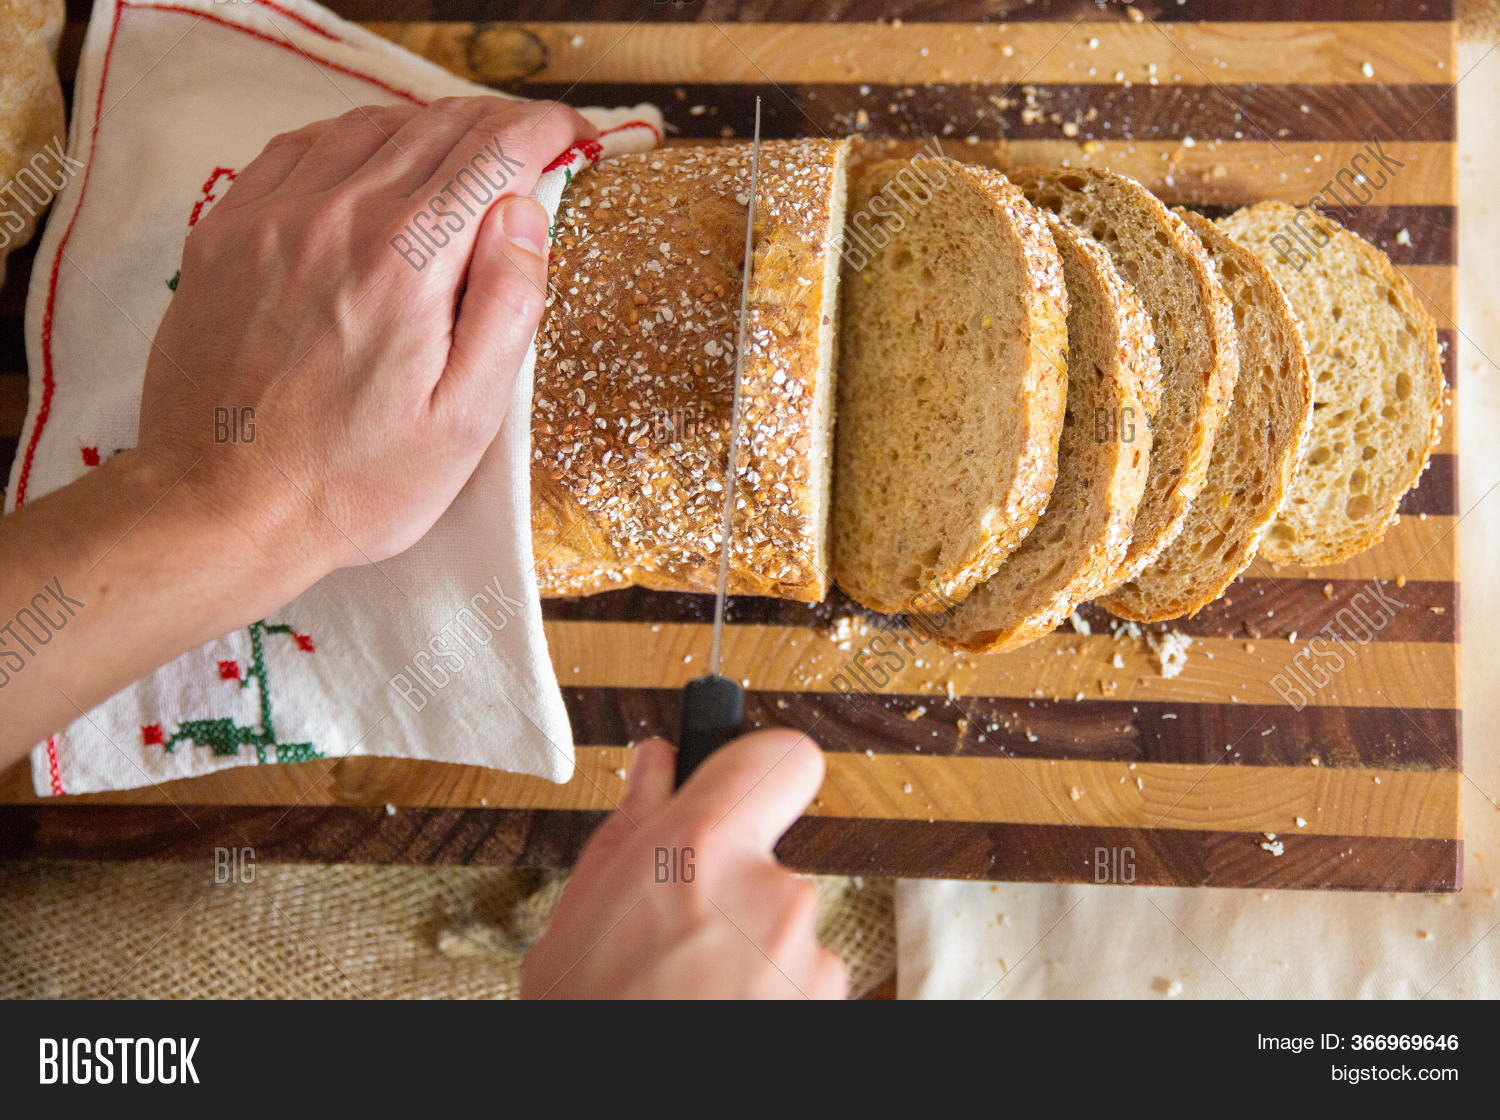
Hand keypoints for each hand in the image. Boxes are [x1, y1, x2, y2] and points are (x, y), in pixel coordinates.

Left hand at [138, 96, 595, 596]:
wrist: (221, 507)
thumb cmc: (355, 480)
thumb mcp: (464, 419)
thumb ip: (507, 306)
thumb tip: (524, 212)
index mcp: (409, 258)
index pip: (497, 150)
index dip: (550, 131)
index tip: (579, 140)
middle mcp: (340, 214)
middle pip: (439, 125)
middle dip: (501, 125)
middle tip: (535, 149)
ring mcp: (274, 215)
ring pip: (370, 124)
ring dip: (431, 128)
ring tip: (463, 159)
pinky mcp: (227, 229)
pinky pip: (299, 146)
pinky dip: (353, 138)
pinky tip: (372, 165)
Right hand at [521, 731, 847, 999]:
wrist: (613, 1103)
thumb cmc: (588, 1011)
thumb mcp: (584, 906)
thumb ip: (634, 821)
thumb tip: (659, 763)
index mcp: (699, 846)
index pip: (782, 755)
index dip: (762, 765)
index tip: (745, 781)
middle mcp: (767, 888)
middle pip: (772, 853)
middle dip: (736, 881)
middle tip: (679, 929)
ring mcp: (806, 950)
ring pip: (785, 920)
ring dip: (750, 946)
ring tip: (690, 987)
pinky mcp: (829, 996)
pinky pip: (803, 972)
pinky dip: (771, 990)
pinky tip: (717, 1010)